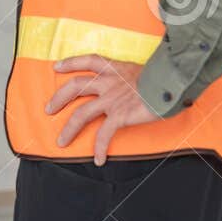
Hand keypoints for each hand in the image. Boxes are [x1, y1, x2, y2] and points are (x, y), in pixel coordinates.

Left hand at [46, 55, 160, 165]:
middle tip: (49, 109)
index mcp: (115, 69)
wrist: (173, 82)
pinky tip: (98, 159)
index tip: (56, 66)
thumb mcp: (145, 71)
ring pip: (81, 113)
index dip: (71, 62)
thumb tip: (135, 84)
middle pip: (75, 86)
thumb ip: (133, 78)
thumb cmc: (165, 78)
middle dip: (59, 98)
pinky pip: (104, 133)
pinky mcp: (120, 115)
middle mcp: (109, 82)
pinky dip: (100, 148)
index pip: (88, 61)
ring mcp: (112, 99)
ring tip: (61, 141)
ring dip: (69, 129)